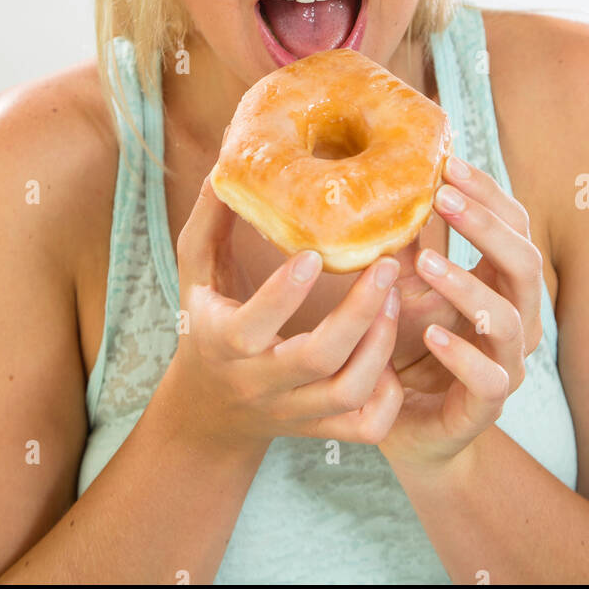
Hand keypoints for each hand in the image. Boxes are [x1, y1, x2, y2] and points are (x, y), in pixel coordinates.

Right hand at [160, 176, 404, 452]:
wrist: (208, 409)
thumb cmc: (206, 320)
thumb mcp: (197, 271)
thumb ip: (212, 219)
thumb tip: (230, 160)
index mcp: (224, 341)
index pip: (252, 326)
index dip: (285, 294)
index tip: (314, 253)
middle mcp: (259, 381)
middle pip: (316, 357)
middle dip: (358, 312)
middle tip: (385, 264)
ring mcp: (293, 410)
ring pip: (348, 392)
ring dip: (379, 344)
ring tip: (391, 298)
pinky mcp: (320, 429)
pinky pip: (366, 427)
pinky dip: (388, 396)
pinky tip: (392, 356)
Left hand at [377, 155, 543, 471]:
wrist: (407, 427)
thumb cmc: (410, 345)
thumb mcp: (408, 285)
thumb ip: (412, 242)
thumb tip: (392, 180)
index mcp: (504, 283)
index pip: (516, 226)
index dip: (489, 193)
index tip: (450, 164)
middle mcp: (517, 319)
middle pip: (525, 263)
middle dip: (485, 226)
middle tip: (441, 198)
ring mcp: (507, 364)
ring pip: (510, 318)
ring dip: (467, 285)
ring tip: (426, 263)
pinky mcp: (487, 405)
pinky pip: (489, 378)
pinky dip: (462, 354)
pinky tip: (432, 334)